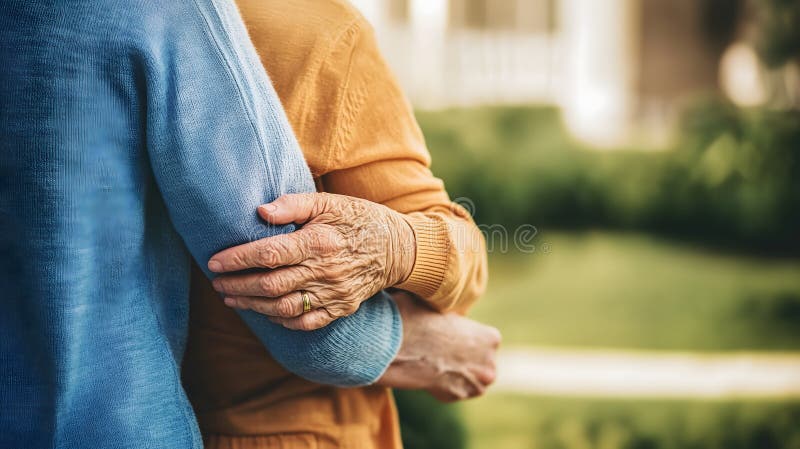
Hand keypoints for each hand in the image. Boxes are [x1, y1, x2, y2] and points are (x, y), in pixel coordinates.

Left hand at [208, 193, 415, 330]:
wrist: (397, 248)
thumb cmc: (357, 219)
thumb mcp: (328, 202)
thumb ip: (292, 204)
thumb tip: (259, 212)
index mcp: (319, 241)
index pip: (269, 254)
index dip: (237, 259)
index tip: (214, 262)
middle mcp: (325, 271)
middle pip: (270, 285)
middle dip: (237, 285)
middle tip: (216, 282)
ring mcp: (334, 293)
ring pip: (282, 307)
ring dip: (251, 305)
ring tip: (231, 298)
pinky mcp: (340, 308)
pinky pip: (304, 322)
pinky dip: (280, 319)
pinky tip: (264, 311)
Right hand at [377, 292, 500, 401]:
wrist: (400, 347)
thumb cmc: (418, 319)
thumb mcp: (436, 304)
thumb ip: (445, 308)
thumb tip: (431, 291)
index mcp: (491, 337)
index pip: (483, 338)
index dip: (464, 336)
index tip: (448, 335)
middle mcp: (490, 362)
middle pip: (479, 360)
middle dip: (464, 357)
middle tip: (441, 350)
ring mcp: (476, 383)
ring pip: (469, 378)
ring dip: (456, 373)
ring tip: (433, 361)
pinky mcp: (459, 397)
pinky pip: (454, 391)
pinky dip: (444, 385)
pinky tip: (429, 373)